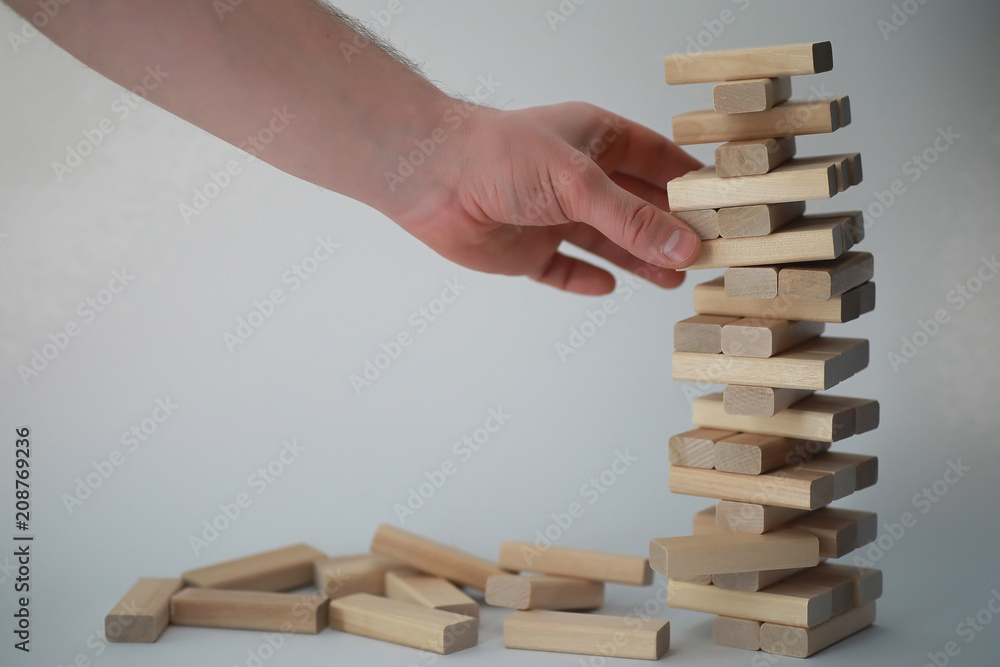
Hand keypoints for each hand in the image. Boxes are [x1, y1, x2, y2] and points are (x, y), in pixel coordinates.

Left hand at [388, 101, 702, 294]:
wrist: (430, 179)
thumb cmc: (500, 156)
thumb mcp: (579, 183)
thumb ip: (632, 220)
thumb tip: (685, 247)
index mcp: (597, 141)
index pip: (659, 162)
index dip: (691, 185)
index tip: (726, 208)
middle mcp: (578, 178)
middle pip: (637, 208)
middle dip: (670, 231)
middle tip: (709, 254)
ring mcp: (552, 215)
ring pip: (607, 241)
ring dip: (639, 259)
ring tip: (675, 278)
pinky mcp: (526, 248)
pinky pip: (563, 267)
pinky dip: (584, 277)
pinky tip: (607, 285)